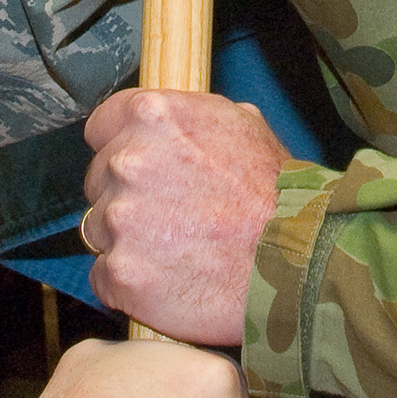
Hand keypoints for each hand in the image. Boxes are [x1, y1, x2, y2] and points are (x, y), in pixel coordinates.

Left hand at [81, 90, 290, 346]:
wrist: (297, 262)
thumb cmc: (278, 196)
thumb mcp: (244, 126)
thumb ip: (192, 118)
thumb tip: (176, 121)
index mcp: (152, 115)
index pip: (100, 127)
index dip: (120, 148)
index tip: (141, 169)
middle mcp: (127, 161)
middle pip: (99, 180)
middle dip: (127, 196)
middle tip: (171, 216)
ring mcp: (120, 219)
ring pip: (99, 229)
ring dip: (127, 240)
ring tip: (175, 251)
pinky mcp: (120, 272)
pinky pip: (104, 276)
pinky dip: (128, 282)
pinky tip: (166, 279)